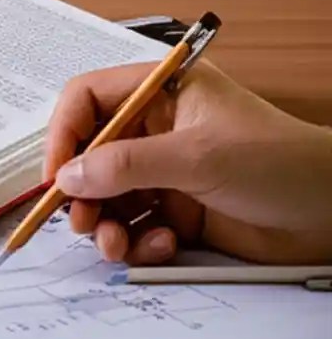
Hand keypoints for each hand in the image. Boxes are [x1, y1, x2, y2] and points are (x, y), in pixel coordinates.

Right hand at [45, 61, 331, 264]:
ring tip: (116, 245)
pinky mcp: (176, 210)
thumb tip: (68, 178)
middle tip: (84, 222)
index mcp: (162, 92)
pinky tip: (162, 246)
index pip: (88, 99)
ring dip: (105, 224)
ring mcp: (165, 171)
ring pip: (106, 196)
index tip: (58, 175)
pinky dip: (136, 241)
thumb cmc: (281, 164)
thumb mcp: (198, 156)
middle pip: (88, 154)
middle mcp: (157, 128)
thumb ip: (126, 165)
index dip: (64, 134)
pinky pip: (133, 226)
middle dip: (82, 192)